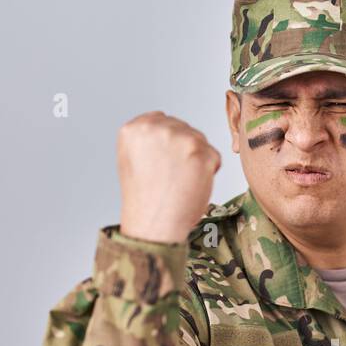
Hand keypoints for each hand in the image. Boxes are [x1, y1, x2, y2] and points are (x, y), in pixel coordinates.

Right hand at [116, 111, 221, 243]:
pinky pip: (214, 156)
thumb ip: (147, 138)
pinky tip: (192, 185)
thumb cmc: (145, 199)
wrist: (154, 225)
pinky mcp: (201, 153)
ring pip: (200, 140)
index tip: (163, 162)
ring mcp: (180, 139)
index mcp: (135, 129)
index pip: (161, 119)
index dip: (167, 143)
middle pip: (183, 128)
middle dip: (183, 149)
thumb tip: (169, 127)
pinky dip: (209, 171)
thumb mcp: (131, 159)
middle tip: (172, 176)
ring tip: (180, 182)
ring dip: (196, 159)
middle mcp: (157, 129)